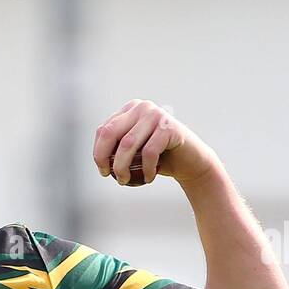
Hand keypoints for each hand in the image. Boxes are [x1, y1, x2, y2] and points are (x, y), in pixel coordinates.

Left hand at [92, 100, 218, 185]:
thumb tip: (98, 159)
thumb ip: (116, 148)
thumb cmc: (159, 158)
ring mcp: (156, 115)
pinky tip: (148, 178)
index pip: (103, 130)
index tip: (103, 171)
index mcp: (130, 110)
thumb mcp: (134, 151)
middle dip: (104, 158)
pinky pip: (149, 152)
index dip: (98, 153)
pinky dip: (146, 169)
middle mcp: (142, 107)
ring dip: (122, 167)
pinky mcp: (169, 128)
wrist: (190, 162)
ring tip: (126, 180)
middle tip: (110, 176)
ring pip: (126, 144)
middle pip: (110, 133)